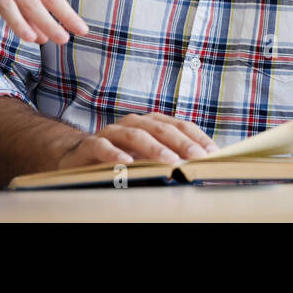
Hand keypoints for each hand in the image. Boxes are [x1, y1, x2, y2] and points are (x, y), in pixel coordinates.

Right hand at [56, 113, 221, 169]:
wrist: (78, 155)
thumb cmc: (121, 157)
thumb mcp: (148, 158)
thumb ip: (170, 159)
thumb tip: (200, 170)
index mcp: (152, 123)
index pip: (180, 126)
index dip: (198, 138)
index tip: (214, 153)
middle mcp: (134, 123)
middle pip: (161, 129)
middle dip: (182, 143)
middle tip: (197, 158)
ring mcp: (113, 132)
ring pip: (136, 135)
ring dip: (155, 149)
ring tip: (170, 162)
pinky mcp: (92, 144)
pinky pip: (104, 147)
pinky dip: (116, 155)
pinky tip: (126, 164)